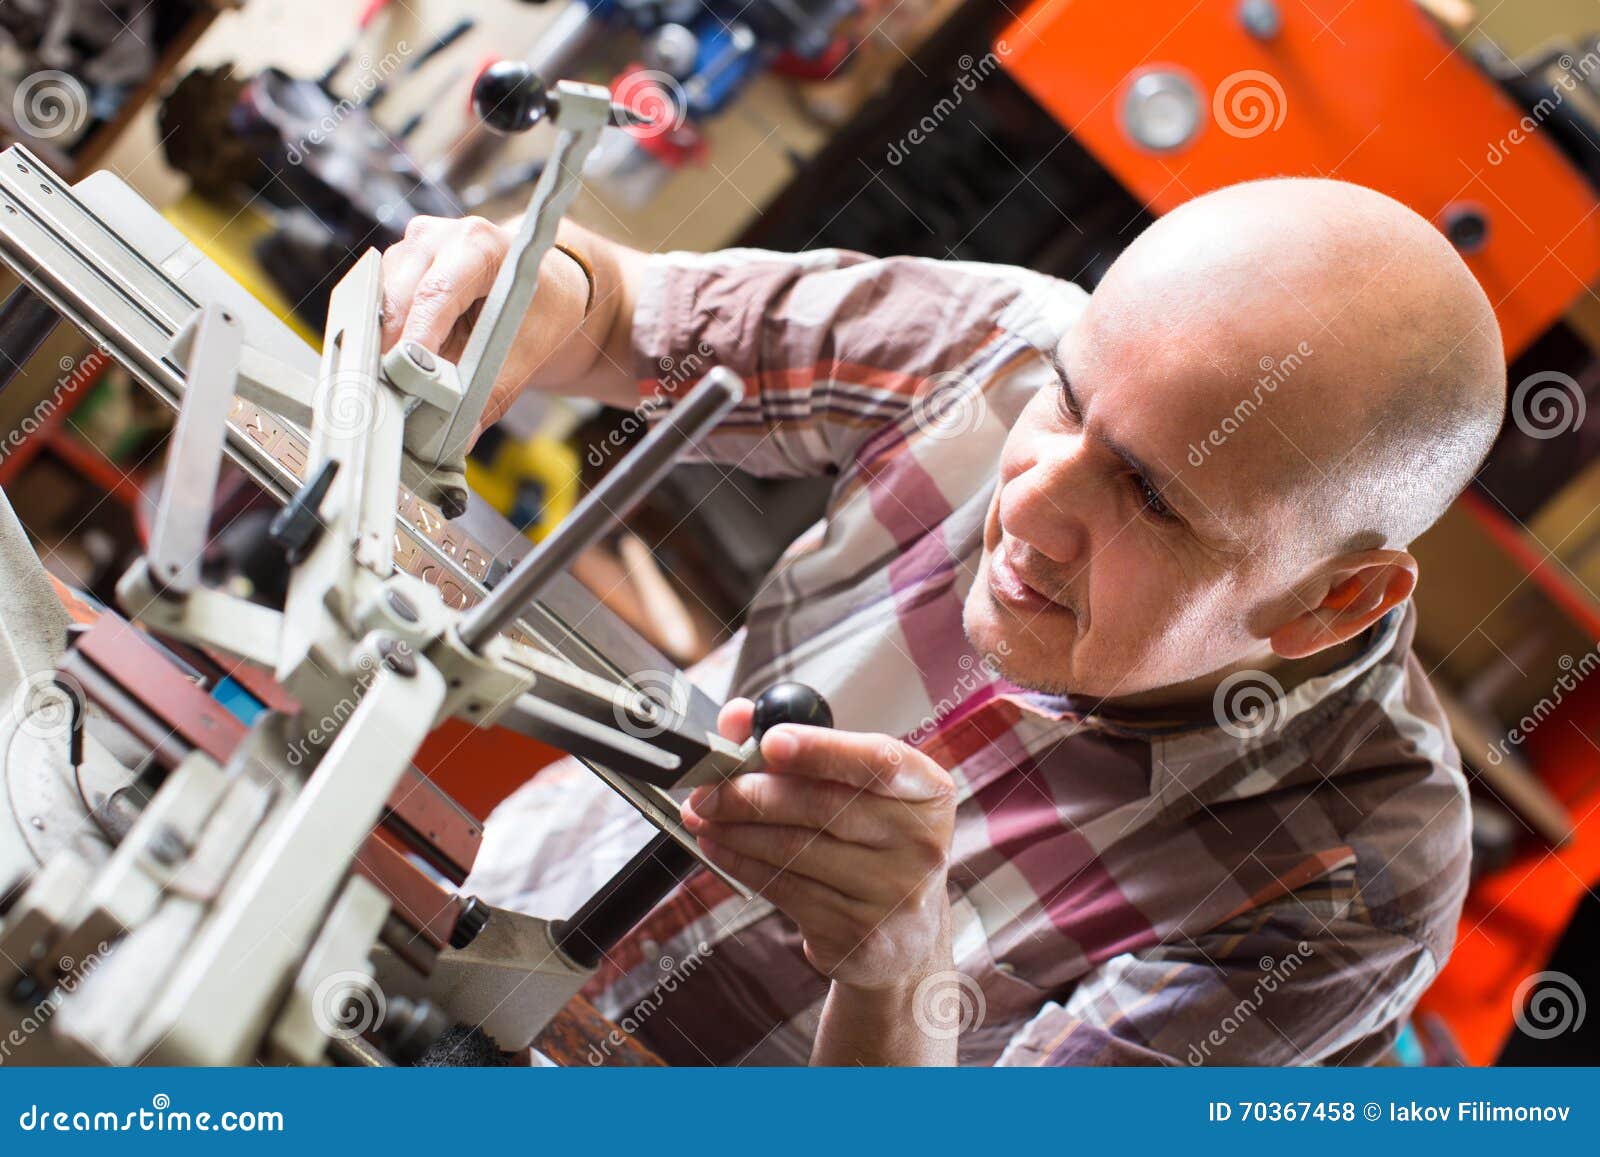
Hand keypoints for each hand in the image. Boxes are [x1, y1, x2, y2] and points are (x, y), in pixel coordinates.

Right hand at [378, 215, 590, 432]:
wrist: (548, 286)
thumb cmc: (542, 310)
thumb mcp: (529, 351)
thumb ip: (493, 392)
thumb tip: (461, 436)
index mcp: (478, 244)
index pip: (436, 294)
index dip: (416, 339)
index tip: (403, 380)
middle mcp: (437, 237)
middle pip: (398, 298)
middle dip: (392, 352)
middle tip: (392, 401)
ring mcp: (410, 249)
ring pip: (379, 303)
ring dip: (383, 348)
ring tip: (395, 390)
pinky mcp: (395, 268)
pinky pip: (377, 307)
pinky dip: (383, 340)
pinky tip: (393, 370)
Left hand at [681, 699, 956, 990]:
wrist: (905, 938)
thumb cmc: (874, 845)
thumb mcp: (858, 791)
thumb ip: (801, 746)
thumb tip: (737, 717)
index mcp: (928, 792)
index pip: (879, 761)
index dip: (821, 750)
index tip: (769, 741)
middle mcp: (921, 843)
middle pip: (824, 806)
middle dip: (752, 792)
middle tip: (707, 786)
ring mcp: (892, 894)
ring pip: (795, 849)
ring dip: (736, 828)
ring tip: (701, 813)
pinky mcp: (858, 933)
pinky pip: (784, 888)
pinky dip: (741, 862)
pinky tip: (717, 845)